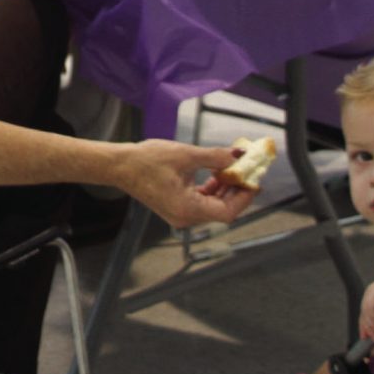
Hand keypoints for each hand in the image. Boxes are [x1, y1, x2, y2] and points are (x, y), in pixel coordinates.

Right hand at [120, 140, 256, 227]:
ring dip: (224, 189)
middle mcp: (185, 217)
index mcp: (188, 209)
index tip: (254, 180)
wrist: (120, 165)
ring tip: (232, 169)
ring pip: (212, 206)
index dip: (244, 197)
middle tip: (247, 171)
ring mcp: (180, 214)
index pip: (227, 212)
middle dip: (236, 191)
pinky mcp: (176, 207)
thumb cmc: (147, 161)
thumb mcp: (186, 155)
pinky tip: (216, 174)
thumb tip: (238, 156)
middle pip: (222, 210)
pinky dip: (211, 190)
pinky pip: (201, 202)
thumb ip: (215, 157)